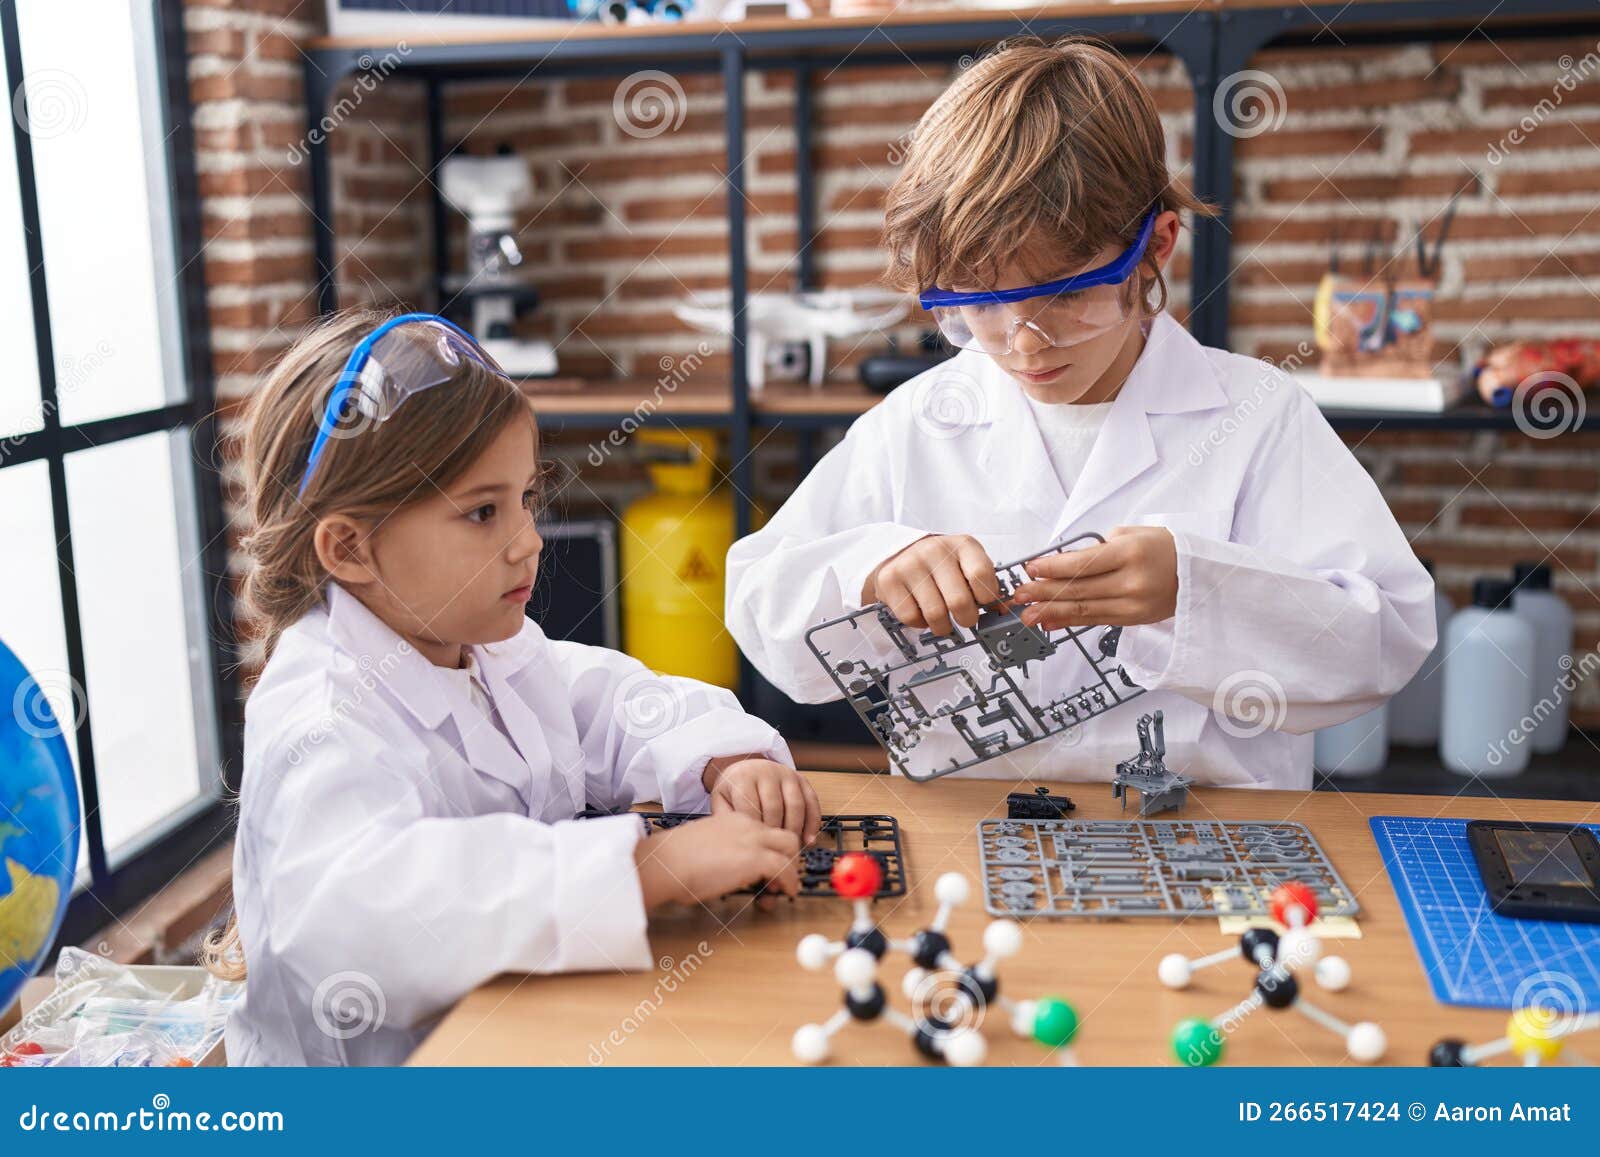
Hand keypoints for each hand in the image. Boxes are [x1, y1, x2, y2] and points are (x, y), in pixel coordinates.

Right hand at [633, 812, 800, 907]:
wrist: (666, 862)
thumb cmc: (674, 861)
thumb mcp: (703, 848)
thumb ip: (720, 853)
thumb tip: (725, 871)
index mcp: (732, 819)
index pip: (765, 831)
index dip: (771, 851)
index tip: (768, 869)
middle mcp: (746, 825)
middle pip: (784, 835)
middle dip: (789, 856)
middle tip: (782, 877)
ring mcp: (752, 840)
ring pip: (790, 847)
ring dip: (792, 869)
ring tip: (785, 887)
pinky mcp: (756, 858)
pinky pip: (785, 868)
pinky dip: (791, 881)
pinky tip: (787, 892)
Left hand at [703, 756, 821, 845]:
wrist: (746, 768)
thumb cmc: (734, 790)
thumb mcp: (721, 801)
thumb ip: (726, 819)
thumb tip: (735, 844)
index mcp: (743, 778)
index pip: (751, 807)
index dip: (755, 832)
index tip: (756, 851)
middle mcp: (766, 772)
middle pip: (775, 808)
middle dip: (775, 834)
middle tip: (774, 854)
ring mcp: (786, 774)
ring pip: (796, 805)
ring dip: (795, 830)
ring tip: (790, 849)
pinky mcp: (801, 779)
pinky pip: (812, 801)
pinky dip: (813, 823)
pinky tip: (809, 840)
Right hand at [862, 534, 1001, 635]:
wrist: (900, 553)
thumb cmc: (941, 564)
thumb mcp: (968, 564)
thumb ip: (986, 584)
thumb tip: (1003, 611)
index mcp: (963, 545)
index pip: (981, 575)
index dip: (986, 597)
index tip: (983, 603)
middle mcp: (935, 551)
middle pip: (959, 601)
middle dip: (966, 618)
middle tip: (964, 618)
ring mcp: (910, 565)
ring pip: (935, 615)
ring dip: (943, 626)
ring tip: (943, 619)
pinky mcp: (890, 581)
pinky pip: (912, 618)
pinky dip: (920, 623)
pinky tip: (922, 611)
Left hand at [1012, 526, 1177, 628]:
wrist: (1196, 574)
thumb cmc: (1162, 548)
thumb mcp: (1131, 534)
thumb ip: (1096, 548)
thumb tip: (1061, 562)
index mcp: (1130, 553)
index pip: (1082, 563)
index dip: (1052, 568)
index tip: (1029, 568)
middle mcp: (1131, 581)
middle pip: (1078, 589)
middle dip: (1043, 593)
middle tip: (1018, 595)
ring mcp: (1132, 604)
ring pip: (1083, 609)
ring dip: (1050, 612)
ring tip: (1026, 614)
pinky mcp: (1131, 619)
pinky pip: (1094, 620)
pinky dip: (1069, 621)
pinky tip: (1050, 621)